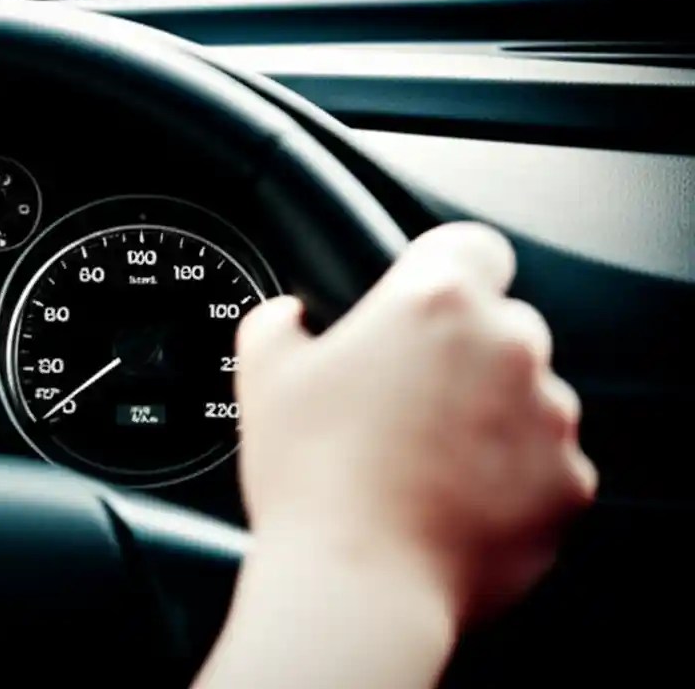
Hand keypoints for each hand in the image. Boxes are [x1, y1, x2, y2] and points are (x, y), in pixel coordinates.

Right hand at [235, 222, 594, 623]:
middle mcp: (507, 346)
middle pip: (499, 326)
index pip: (470, 246)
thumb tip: (289, 317)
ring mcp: (549, 417)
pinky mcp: (568, 483)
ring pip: (527, 397)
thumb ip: (277, 322)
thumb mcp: (264, 377)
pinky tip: (450, 504)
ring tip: (422, 465)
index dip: (443, 272)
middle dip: (459, 357)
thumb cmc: (311, 478)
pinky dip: (509, 480)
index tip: (421, 308)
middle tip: (400, 405)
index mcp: (435, 302)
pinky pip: (544, 465)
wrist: (357, 585)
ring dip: (488, 418)